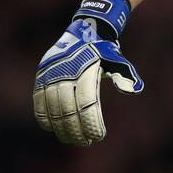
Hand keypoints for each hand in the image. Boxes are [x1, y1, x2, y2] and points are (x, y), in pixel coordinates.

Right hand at [34, 0, 142, 145]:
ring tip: (71, 139)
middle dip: (77, 130)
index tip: (98, 136)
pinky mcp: (41, 76)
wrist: (85, 30)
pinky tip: (51, 128)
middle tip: (85, 142)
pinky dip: (44, 116)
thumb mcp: (117, 60)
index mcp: (86, 71)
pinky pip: (38, 101)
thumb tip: (134, 90)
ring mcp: (51, 75)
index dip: (91, 122)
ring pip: (53, 108)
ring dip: (61, 127)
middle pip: (69, 110)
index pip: (87, 104)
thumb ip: (125, 76)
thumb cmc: (105, 51)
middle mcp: (66, 73)